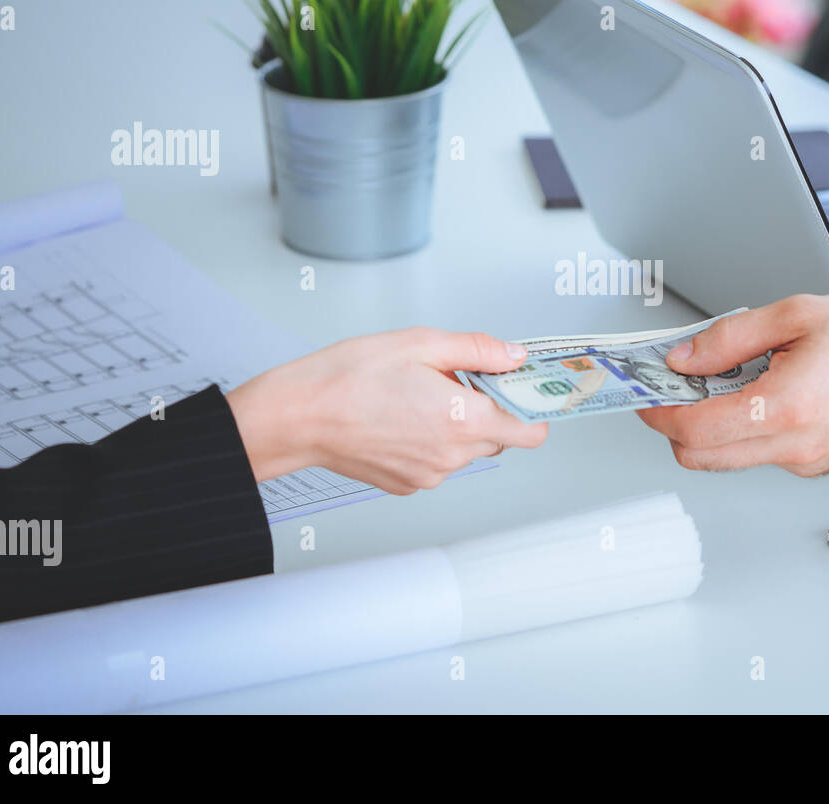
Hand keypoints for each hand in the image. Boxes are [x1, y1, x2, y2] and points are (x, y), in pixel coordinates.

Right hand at [226, 328, 547, 494]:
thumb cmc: (347, 377)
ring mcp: (429, 475)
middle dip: (487, 408)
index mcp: (464, 420)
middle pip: (498, 437)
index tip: (524, 388)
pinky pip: (436, 461)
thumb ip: (478, 351)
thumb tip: (514, 356)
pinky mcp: (406, 484)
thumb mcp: (420, 343)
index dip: (532, 406)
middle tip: (456, 379)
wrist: (296, 416)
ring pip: (465, 449)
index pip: (531, 430)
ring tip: (418, 396)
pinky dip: (429, 440)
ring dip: (456, 424)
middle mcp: (451, 456)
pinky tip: (400, 417)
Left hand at [637, 295, 828, 476]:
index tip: (646, 395)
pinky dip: (745, 432)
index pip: (695, 430)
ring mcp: (804, 463)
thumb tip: (684, 358)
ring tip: (720, 386)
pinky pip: (761, 456)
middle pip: (702, 457)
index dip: (659, 413)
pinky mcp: (814, 467)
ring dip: (711, 429)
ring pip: (729, 460)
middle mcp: (793, 445)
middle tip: (672, 392)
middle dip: (676, 427)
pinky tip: (758, 397)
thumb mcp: (795, 316)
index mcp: (785, 406)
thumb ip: (730, 338)